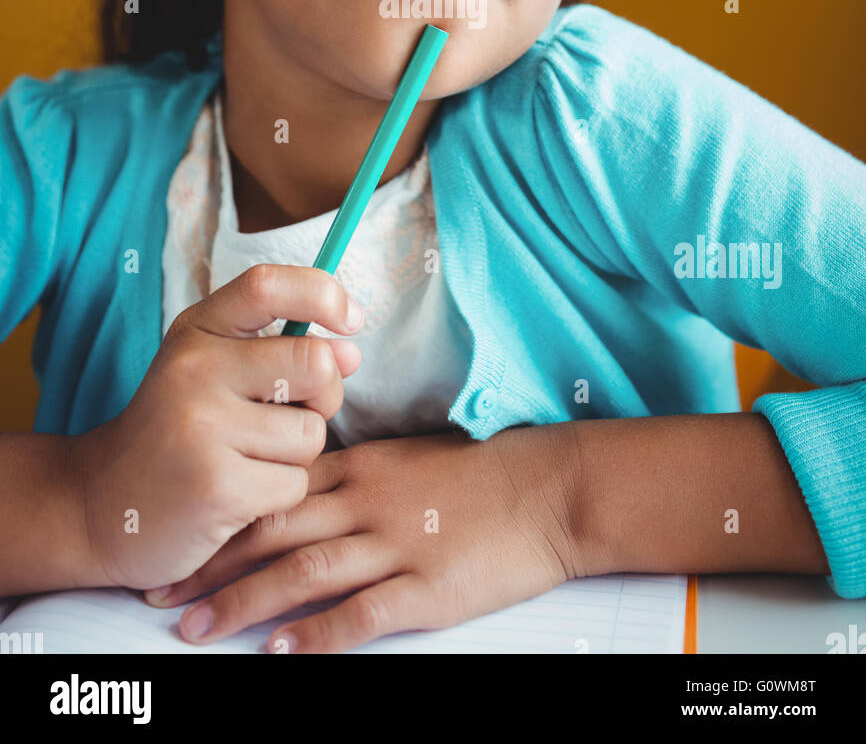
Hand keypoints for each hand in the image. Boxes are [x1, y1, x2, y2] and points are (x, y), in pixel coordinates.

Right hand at [73, 263, 363, 591]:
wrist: (104, 507)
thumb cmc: (177, 431)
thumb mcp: (215, 371)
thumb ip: (283, 353)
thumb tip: (351, 351)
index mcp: (197, 331)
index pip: (267, 285)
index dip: (323, 295)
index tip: (350, 321)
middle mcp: (195, 369)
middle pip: (315, 362)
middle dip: (326, 395)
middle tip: (292, 416)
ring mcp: (202, 428)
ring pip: (311, 433)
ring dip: (296, 456)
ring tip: (247, 460)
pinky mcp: (216, 487)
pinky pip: (294, 484)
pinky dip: (279, 497)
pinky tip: (239, 496)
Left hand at [144, 424, 583, 652]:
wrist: (547, 489)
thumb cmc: (480, 470)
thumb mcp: (408, 455)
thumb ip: (354, 472)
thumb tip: (302, 487)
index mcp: (360, 466)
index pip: (272, 493)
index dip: (221, 521)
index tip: (179, 543)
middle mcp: (366, 501)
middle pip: (272, 533)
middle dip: (212, 565)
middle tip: (159, 593)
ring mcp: (395, 545)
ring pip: (303, 573)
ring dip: (243, 603)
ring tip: (196, 629)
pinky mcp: (428, 587)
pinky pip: (362, 613)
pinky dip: (317, 635)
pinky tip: (280, 653)